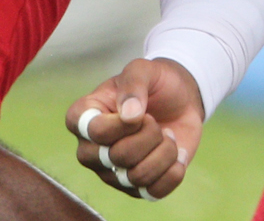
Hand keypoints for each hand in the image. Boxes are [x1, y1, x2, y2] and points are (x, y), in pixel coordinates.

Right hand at [66, 57, 204, 201]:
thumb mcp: (143, 70)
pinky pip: (153, 192)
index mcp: (84, 117)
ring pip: (137, 177)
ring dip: (164, 153)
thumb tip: (129, 116)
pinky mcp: (136, 188)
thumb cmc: (153, 83)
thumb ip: (133, 85)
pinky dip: (173, 172)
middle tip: (155, 121)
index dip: (119, 125)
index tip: (139, 112)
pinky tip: (177, 154)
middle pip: (117, 157)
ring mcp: (113, 172)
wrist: (180, 102)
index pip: (91, 131)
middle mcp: (92, 149)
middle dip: (148, 136)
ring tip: (168, 136)